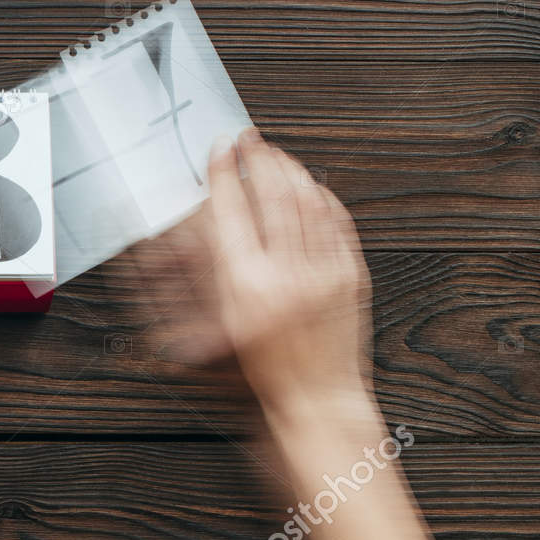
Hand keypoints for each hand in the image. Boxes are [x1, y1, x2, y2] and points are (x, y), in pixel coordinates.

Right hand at [204, 129, 371, 418]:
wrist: (316, 402)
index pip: (230, 209)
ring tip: (275, 154)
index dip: (223, 172)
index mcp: (245, 285)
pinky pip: (337, 221)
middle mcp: (285, 273)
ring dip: (289, 168)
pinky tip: (312, 185)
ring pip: (307, 200)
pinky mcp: (350, 276)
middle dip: (257, 158)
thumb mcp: (218, 325)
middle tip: (247, 138)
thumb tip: (190, 228)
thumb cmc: (262, 375)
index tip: (218, 150)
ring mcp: (323, 272)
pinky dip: (323, 195)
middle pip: (271, 194)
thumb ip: (205, 273)